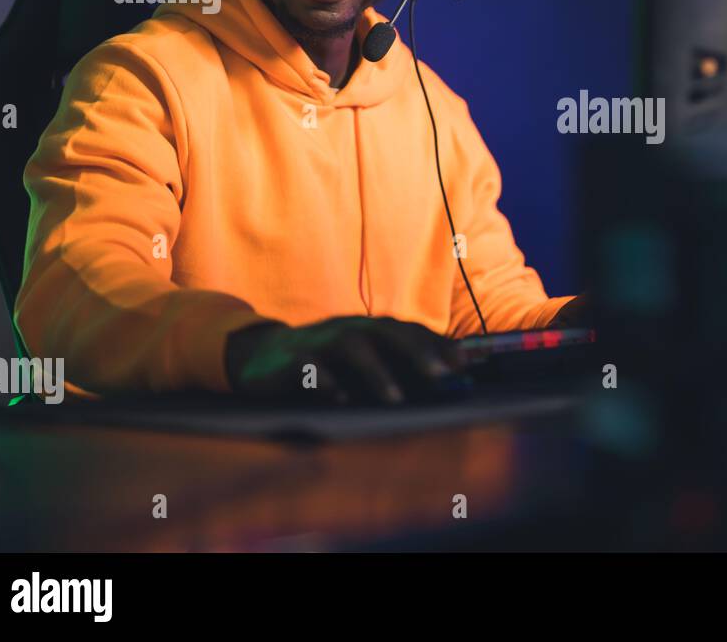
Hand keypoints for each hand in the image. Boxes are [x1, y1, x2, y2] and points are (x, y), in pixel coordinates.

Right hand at [225, 316, 464, 404]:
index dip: (437, 344)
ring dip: (376, 372)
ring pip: (352, 347)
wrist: (261, 356)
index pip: (409, 330)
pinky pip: (310, 367)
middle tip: (442, 376)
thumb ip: (401, 365)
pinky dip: (325, 381)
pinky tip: (339, 398)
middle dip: (417, 352)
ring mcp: (320, 342)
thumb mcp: (363, 360)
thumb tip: (452, 375)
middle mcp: (350, 329)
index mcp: (370, 328)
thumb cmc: (327, 363)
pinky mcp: (292, 360)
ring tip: (395, 399)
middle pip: (387, 332)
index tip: (465, 362)